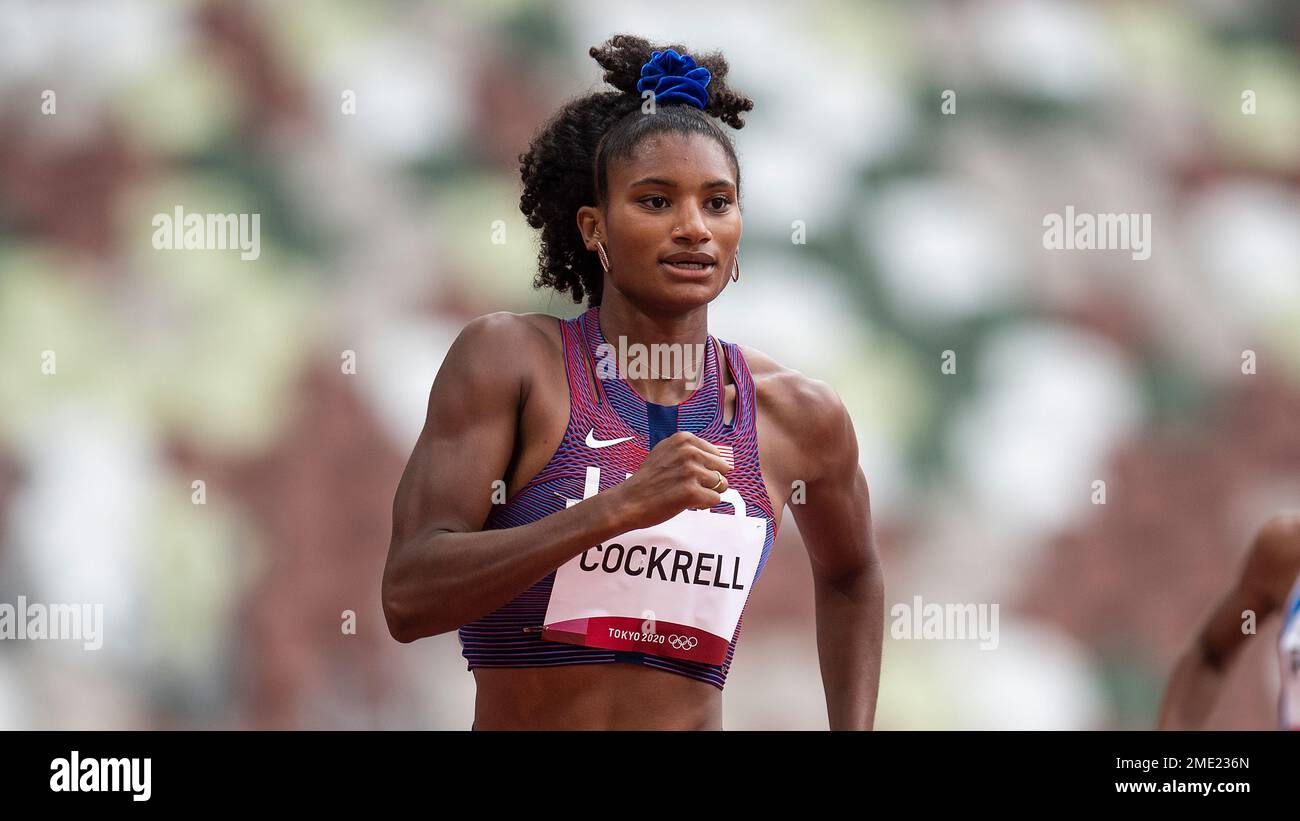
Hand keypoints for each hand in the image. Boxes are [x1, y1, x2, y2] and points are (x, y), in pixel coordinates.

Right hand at [607, 431, 732, 529]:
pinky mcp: (691, 492)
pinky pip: (715, 499)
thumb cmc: (647, 480)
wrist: (629, 501)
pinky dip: (704, 504)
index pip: (716, 454)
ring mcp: (690, 471)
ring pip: (721, 485)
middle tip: (687, 486)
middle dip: (710, 481)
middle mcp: (689, 452)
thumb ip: (689, 451)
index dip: (706, 468)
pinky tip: (686, 503)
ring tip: (686, 494)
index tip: (688, 475)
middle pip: (722, 468)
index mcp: (683, 439)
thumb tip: (719, 457)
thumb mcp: (665, 452)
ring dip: (707, 493)